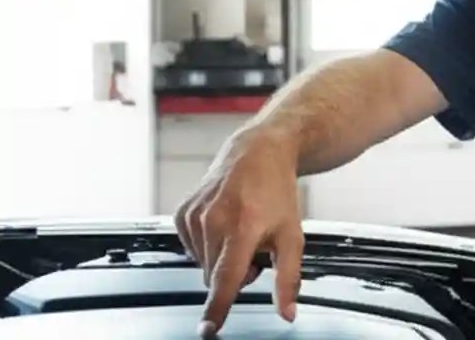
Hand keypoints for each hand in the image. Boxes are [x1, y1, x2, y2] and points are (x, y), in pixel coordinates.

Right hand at [174, 126, 304, 337]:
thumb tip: (287, 314)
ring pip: (202, 264)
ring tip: (240, 228)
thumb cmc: (278, 194)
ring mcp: (194, 215)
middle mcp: (213, 220)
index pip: (226, 278)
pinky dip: (208, 244)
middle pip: (215, 276)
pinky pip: (191, 248)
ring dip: (222, 257)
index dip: (217, 308)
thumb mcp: (292, 236)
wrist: (259, 153)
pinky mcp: (181, 212)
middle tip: (255, 246)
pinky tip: (223, 222)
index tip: (207, 331)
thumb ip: (289, 278)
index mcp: (243, 227)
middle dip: (235, 271)